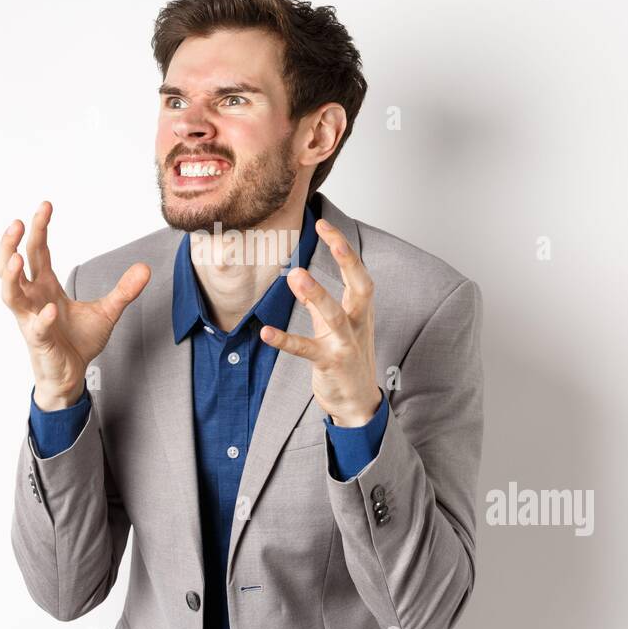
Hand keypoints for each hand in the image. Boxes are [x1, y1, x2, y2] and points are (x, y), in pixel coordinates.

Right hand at [0, 201, 149, 409]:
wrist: (71, 374)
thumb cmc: (78, 341)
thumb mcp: (107, 311)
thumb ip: (124, 290)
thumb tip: (145, 268)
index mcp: (45, 286)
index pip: (37, 251)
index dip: (39, 228)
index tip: (46, 204)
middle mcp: (33, 299)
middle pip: (11, 265)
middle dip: (11, 243)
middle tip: (18, 222)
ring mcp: (32, 319)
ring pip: (9, 294)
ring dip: (9, 276)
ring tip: (15, 258)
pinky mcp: (39, 342)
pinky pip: (37, 328)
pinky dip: (44, 319)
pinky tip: (53, 309)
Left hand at [259, 218, 381, 425]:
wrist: (358, 403)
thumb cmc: (347, 360)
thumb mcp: (334, 327)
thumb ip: (317, 303)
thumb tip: (296, 277)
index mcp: (361, 311)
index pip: (358, 273)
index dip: (344, 248)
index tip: (325, 224)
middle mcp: (358, 324)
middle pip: (360, 286)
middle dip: (347, 259)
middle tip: (327, 233)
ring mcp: (345, 345)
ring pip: (334, 317)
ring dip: (316, 295)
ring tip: (296, 275)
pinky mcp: (330, 364)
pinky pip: (306, 350)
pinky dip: (286, 340)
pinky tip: (266, 332)